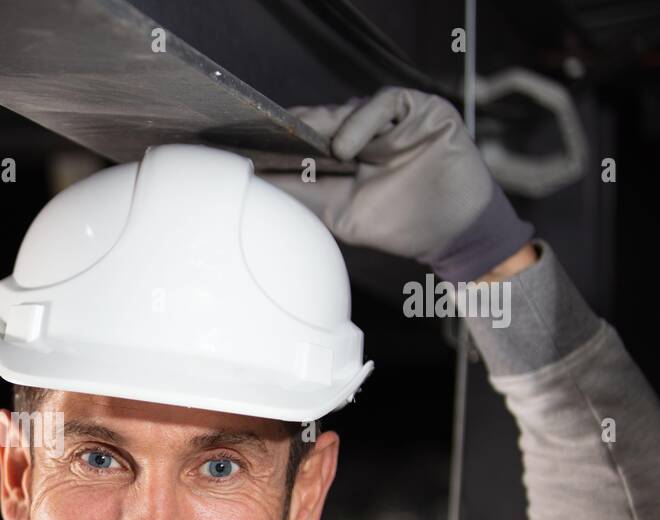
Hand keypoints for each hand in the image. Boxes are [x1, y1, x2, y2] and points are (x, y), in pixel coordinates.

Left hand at [262, 87, 533, 281]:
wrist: (452, 232)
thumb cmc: (398, 223)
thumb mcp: (339, 212)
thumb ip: (304, 194)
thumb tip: (259, 187)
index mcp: (345, 154)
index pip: (309, 138)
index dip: (283, 139)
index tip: (252, 147)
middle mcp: (366, 132)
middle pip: (326, 121)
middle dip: (299, 129)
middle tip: (272, 137)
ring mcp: (394, 120)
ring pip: (351, 109)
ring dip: (329, 125)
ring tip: (318, 150)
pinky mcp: (421, 109)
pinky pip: (386, 102)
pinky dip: (362, 119)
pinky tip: (345, 146)